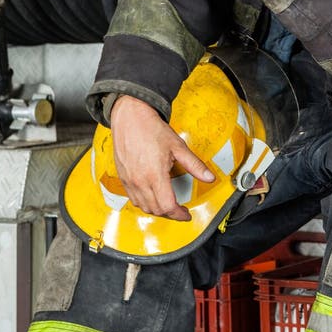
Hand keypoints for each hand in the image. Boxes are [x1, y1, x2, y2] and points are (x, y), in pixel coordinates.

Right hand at [110, 95, 214, 220]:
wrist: (130, 117)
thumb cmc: (151, 129)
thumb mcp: (178, 146)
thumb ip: (195, 165)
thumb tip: (209, 177)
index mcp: (155, 175)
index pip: (167, 206)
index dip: (179, 214)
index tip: (186, 214)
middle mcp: (139, 181)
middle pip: (156, 210)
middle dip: (170, 214)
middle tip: (180, 210)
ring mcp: (129, 181)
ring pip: (143, 207)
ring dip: (157, 210)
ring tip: (168, 205)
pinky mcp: (122, 178)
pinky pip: (133, 199)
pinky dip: (144, 203)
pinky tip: (152, 197)